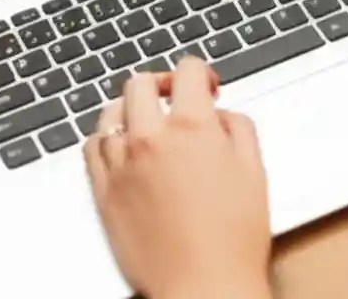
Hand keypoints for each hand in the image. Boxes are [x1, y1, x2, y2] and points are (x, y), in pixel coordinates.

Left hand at [85, 58, 272, 298]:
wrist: (203, 287)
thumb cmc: (233, 239)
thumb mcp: (255, 171)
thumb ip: (239, 129)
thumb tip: (222, 114)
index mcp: (192, 128)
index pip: (188, 70)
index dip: (202, 72)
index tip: (208, 85)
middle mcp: (150, 139)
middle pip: (140, 83)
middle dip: (162, 83)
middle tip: (176, 96)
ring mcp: (120, 164)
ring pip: (110, 112)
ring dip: (131, 108)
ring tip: (147, 120)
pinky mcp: (102, 191)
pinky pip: (92, 147)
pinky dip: (106, 138)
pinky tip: (121, 146)